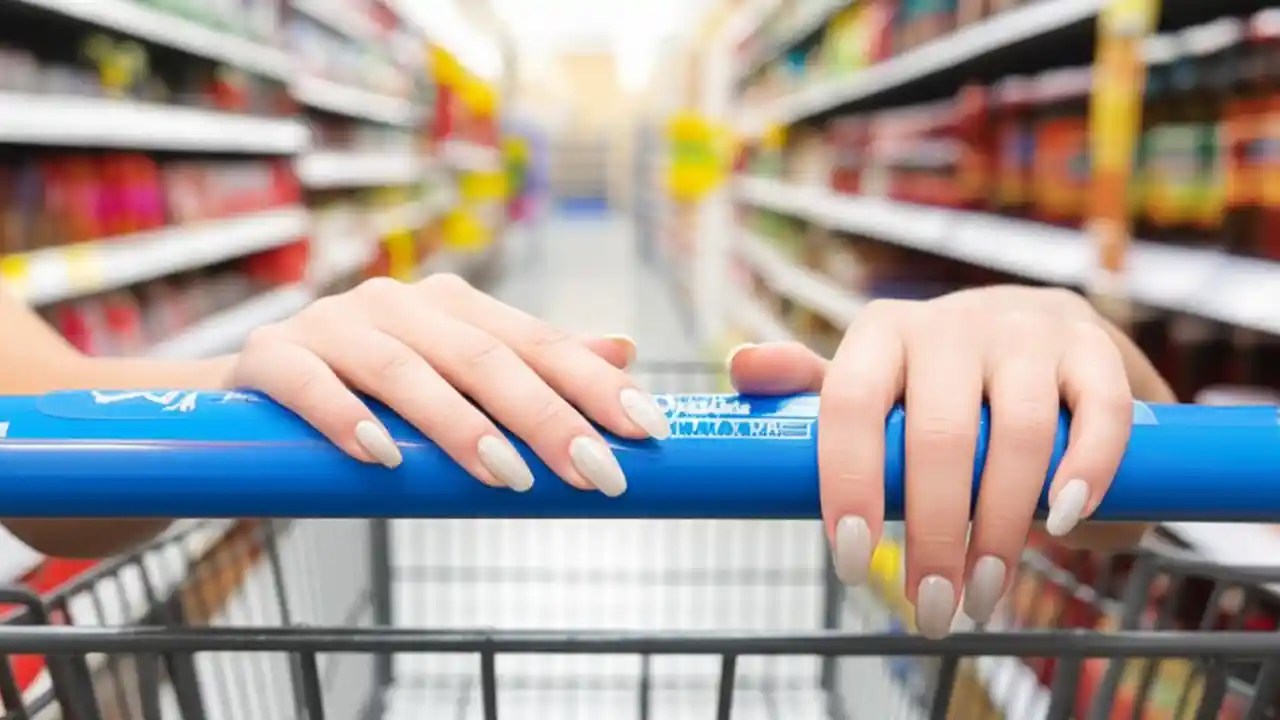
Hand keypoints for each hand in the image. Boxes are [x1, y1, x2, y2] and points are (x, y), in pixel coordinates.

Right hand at [223, 274, 669, 495]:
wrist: (250, 400)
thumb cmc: (372, 394)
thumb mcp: (455, 378)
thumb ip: (532, 364)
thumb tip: (624, 348)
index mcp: (451, 305)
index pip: (536, 342)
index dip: (594, 385)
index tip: (647, 432)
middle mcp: (398, 303)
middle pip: (482, 359)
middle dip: (546, 418)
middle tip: (597, 474)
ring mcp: (332, 324)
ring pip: (405, 371)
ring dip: (459, 427)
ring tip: (509, 478)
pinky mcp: (271, 355)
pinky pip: (311, 384)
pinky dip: (346, 418)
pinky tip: (380, 457)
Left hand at [729, 286, 1151, 637]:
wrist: (1040, 343)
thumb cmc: (938, 386)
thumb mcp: (873, 387)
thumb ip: (813, 391)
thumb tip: (741, 367)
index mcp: (883, 331)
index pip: (851, 404)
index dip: (849, 486)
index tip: (855, 563)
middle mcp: (953, 322)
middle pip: (939, 434)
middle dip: (932, 535)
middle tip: (930, 610)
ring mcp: (1028, 329)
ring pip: (1021, 433)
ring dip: (1003, 529)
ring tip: (984, 594)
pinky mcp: (1094, 345)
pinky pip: (1100, 411)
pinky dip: (1085, 473)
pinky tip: (1064, 524)